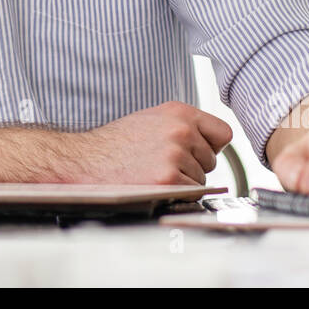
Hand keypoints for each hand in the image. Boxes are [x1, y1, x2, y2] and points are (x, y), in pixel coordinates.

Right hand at [72, 101, 233, 184]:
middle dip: (192, 167)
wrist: (86, 161)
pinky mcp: (169, 179)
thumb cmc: (116, 144)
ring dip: (182, 183)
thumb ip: (183, 126)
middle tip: (161, 164)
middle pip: (211, 161)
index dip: (210, 146)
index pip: (223, 133)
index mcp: (178, 112)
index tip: (197, 152)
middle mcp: (180, 130)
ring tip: (153, 173)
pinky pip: (189, 194)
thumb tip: (212, 143)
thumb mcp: (152, 120)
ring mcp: (175, 154)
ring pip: (200, 180)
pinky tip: (152, 184)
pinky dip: (174, 195)